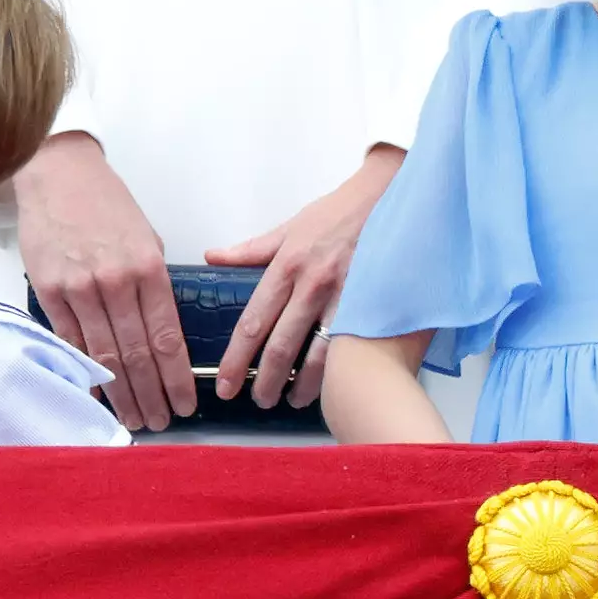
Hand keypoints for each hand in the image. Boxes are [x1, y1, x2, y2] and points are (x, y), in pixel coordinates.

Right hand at [15, 133, 192, 431]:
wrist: (58, 174)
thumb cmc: (107, 204)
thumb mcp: (146, 237)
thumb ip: (154, 283)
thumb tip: (161, 330)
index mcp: (149, 267)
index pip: (167, 337)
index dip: (177, 378)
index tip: (186, 406)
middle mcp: (116, 281)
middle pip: (137, 355)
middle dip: (151, 395)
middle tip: (160, 423)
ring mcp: (80, 288)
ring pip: (104, 355)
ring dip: (122, 394)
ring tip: (133, 420)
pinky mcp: (49, 292)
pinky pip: (70, 342)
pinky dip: (86, 373)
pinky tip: (97, 395)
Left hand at [203, 145, 403, 409]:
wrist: (384, 197)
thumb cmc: (336, 214)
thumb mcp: (289, 227)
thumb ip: (251, 250)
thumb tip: (213, 256)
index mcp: (286, 266)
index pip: (253, 322)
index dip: (236, 358)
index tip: (224, 384)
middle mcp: (311, 284)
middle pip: (281, 345)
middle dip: (265, 381)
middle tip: (257, 401)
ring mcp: (343, 296)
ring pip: (317, 354)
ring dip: (301, 385)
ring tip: (291, 401)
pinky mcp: (370, 303)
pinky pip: (350, 346)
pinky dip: (336, 371)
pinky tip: (330, 387)